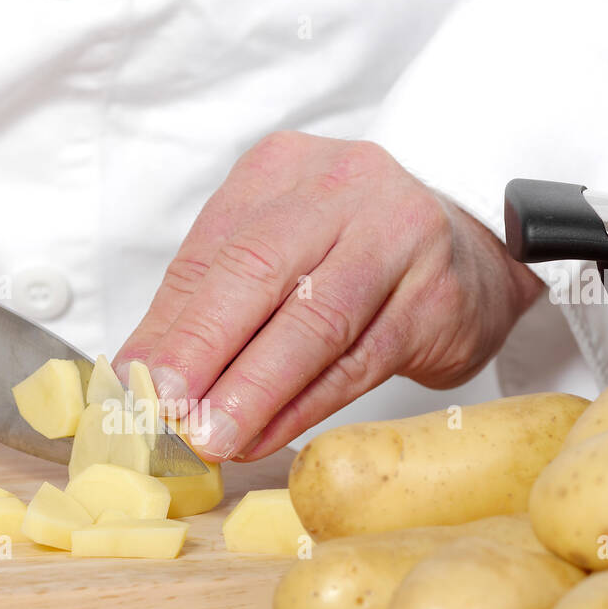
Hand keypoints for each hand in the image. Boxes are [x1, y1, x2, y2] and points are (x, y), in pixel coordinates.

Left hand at [115, 131, 544, 460]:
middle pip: (257, 273)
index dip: (170, 324)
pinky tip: (265, 435)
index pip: (211, 251)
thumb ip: (204, 306)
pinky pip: (358, 363)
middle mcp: (341, 190)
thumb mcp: (276, 255)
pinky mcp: (435, 299)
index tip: (134, 383)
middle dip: (203, 350)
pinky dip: (304, 407)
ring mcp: (397, 240)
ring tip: (211, 438)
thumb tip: (136, 374)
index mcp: (282, 170)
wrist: (472, 253)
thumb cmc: (353, 255)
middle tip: (164, 411)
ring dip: (254, 390)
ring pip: (313, 322)